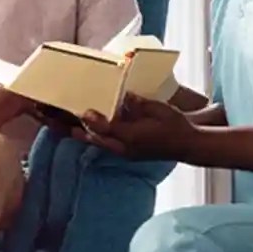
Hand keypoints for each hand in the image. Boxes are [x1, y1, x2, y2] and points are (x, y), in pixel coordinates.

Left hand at [75, 92, 197, 159]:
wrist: (188, 146)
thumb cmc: (176, 125)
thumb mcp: (160, 110)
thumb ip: (140, 104)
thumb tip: (125, 96)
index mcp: (134, 136)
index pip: (108, 128)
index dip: (94, 120)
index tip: (84, 111)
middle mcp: (126, 147)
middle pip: (97, 139)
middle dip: (80, 131)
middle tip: (64, 122)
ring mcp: (127, 153)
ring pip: (100, 145)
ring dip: (84, 136)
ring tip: (68, 129)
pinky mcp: (128, 154)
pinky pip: (107, 147)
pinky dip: (95, 139)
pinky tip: (87, 134)